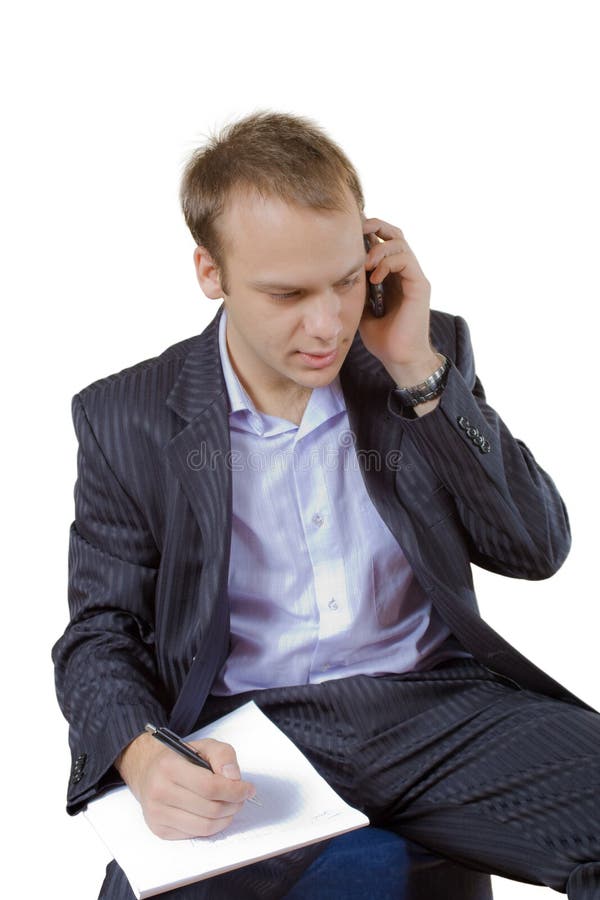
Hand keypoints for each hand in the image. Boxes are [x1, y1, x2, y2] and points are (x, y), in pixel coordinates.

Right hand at [115, 732, 255, 839]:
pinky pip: (195, 835)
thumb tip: (234, 778)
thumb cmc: (181, 759)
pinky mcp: (160, 830)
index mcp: (170, 767)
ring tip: (231, 806)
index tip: (248, 789)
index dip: (235, 790)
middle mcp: (159, 792)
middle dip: (234, 804)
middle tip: (241, 797)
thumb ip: (223, 755)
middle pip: (210, 809)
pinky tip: (215, 814)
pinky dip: (212, 827)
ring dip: (226, 818)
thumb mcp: (204, 746)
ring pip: (205, 827)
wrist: (148, 771)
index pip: (210, 786)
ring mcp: (157, 814)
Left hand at [359, 218, 439, 388]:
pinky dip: (388, 263)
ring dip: (378, 248)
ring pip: (400, 243)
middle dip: (375, 226)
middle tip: (357, 232)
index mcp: (391, 274)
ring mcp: (413, 277)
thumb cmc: (381, 338)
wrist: (398, 358)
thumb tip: (335, 272)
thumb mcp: (361, 307)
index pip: (382, 240)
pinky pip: (406, 260)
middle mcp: (404, 272)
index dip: (367, 232)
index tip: (346, 235)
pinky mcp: (420, 286)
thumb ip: (356, 288)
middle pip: (394, 233)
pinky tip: (375, 278)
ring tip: (365, 264)